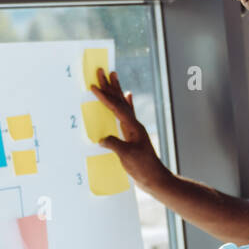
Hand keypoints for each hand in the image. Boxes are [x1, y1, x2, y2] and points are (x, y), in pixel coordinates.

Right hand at [89, 68, 167, 188]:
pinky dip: (126, 103)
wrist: (155, 178)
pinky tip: (128, 95)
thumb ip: (114, 145)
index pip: (117, 108)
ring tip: (113, 75)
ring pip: (123, 105)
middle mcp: (134, 124)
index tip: (93, 86)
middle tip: (102, 70)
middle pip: (120, 101)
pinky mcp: (132, 134)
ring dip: (116, 90)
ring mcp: (134, 129)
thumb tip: (101, 139)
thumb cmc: (143, 168)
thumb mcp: (127, 156)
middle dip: (110, 85)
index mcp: (133, 127)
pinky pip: (127, 114)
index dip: (105, 97)